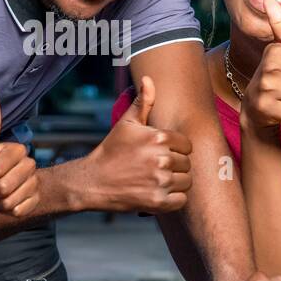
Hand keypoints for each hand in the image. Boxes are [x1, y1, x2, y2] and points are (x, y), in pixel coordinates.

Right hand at [83, 75, 191, 212]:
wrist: (93, 181)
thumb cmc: (111, 151)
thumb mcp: (126, 124)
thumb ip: (143, 102)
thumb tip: (149, 79)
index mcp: (158, 137)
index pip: (186, 145)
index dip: (175, 149)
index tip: (160, 153)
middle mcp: (162, 158)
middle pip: (187, 163)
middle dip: (175, 166)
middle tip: (155, 168)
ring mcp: (160, 181)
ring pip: (186, 182)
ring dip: (175, 183)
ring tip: (157, 180)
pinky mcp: (158, 202)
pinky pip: (181, 200)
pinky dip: (174, 199)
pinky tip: (159, 193)